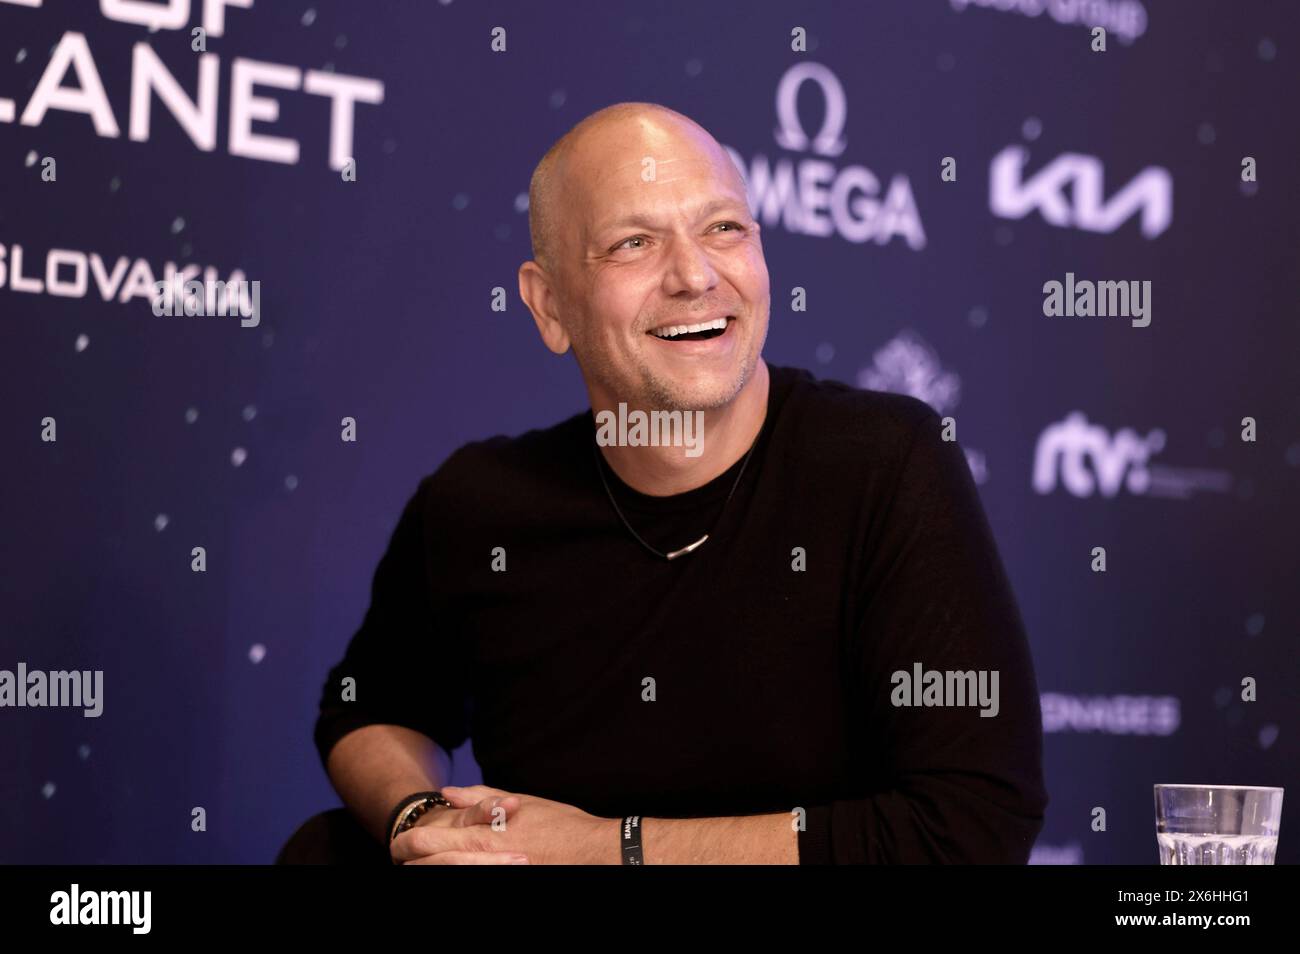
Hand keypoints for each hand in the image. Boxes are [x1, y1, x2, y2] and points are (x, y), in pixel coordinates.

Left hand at [401, 784, 617, 864]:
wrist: (594, 852)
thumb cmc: (560, 825)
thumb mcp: (519, 804)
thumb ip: (481, 799)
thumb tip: (447, 793)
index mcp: (480, 835)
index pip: (426, 842)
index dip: (407, 845)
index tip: (400, 845)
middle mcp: (481, 858)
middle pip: (428, 866)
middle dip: (409, 861)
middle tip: (400, 858)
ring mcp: (492, 874)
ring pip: (443, 877)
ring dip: (429, 872)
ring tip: (418, 869)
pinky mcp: (507, 883)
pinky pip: (471, 883)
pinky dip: (455, 878)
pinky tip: (451, 876)